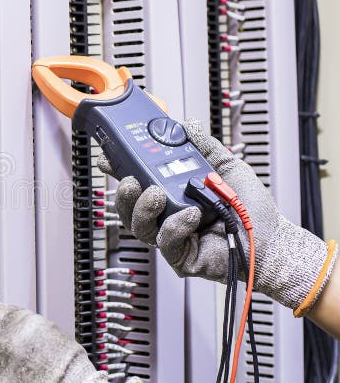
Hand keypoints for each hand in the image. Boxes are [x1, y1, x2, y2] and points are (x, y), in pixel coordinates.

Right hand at [99, 119, 336, 312]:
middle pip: (128, 208)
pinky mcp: (180, 257)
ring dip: (142, 208)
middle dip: (123, 193)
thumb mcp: (226, 168)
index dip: (118, 170)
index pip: (137, 182)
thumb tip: (187, 125)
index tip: (110, 157)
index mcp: (172, 195)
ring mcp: (171, 237)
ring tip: (158, 194)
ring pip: (139, 226)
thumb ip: (205, 145)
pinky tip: (192, 215)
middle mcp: (167, 216)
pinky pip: (166, 241)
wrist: (271, 240)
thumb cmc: (250, 211)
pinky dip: (176, 225)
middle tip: (131, 180)